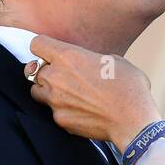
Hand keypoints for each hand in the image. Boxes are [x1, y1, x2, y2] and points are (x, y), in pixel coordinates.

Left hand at [26, 35, 161, 148]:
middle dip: (44, 71)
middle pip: (31, 69)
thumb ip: (94, 59)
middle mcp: (56, 77)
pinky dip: (62, 110)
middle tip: (61, 75)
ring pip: (36, 92)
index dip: (43, 47)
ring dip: (47, 91)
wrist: (133, 120)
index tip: (51, 52)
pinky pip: (53, 112)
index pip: (37, 44)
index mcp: (68, 56)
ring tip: (67, 94)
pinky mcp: (60, 119)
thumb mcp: (116, 61)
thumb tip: (93, 62)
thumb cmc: (129, 88)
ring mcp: (55, 100)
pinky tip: (80, 111)